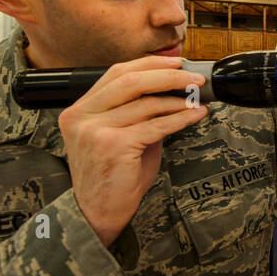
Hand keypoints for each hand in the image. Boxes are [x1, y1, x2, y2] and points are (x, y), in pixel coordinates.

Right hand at [58, 56, 207, 245]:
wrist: (97, 213)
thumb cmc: (112, 177)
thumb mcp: (119, 137)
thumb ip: (137, 114)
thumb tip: (173, 91)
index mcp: (78, 110)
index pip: (115, 73)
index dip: (148, 64)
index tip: (175, 62)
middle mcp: (82, 116)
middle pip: (130, 80)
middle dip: (167, 75)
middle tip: (193, 78)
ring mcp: (95, 130)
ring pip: (146, 103)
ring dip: (178, 99)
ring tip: (197, 98)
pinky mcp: (113, 145)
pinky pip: (155, 126)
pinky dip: (180, 118)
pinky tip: (195, 115)